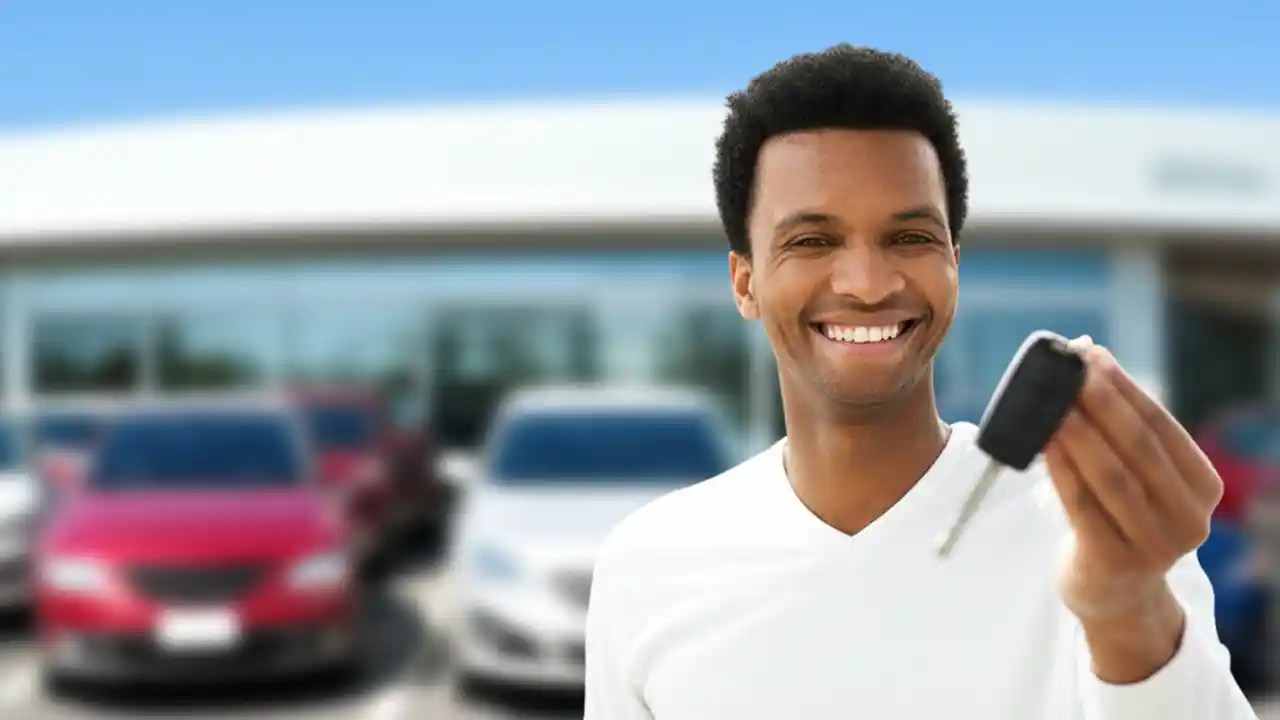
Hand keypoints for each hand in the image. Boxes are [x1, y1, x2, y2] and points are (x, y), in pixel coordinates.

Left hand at [1042, 337, 1223, 680]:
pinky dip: (1062, 468)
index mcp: (1203, 489)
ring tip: (1050, 401)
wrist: (1113, 591)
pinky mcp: (1114, 561)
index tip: (1092, 356)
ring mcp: (1155, 545)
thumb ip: (1120, 426)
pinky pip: (1082, 505)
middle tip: (1068, 370)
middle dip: (1101, 404)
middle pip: (1138, 449)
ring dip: (1078, 433)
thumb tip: (1089, 353)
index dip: (1126, 388)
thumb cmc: (1120, 516)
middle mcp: (1189, 519)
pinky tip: (1043, 441)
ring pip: (1110, 476)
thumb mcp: (1136, 476)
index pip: (1162, 428)